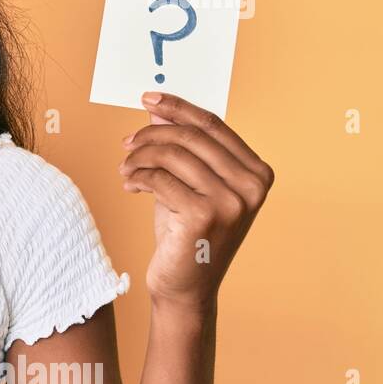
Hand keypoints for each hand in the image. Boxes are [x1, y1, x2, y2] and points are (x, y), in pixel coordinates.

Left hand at [117, 91, 274, 308]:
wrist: (185, 285)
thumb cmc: (186, 232)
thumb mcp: (186, 183)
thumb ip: (181, 147)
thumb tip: (157, 108)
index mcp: (257, 172)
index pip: (213, 125)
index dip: (178, 107)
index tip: (147, 98)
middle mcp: (251, 185)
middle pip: (191, 136)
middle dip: (151, 134)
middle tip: (126, 144)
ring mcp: (232, 202)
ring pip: (173, 155)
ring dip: (140, 157)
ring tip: (125, 169)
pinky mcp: (205, 216)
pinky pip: (160, 179)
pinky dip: (138, 176)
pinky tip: (129, 184)